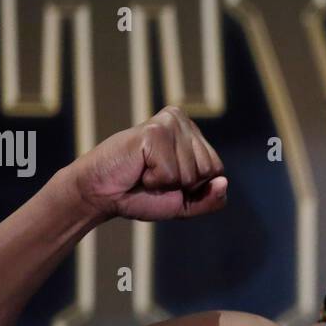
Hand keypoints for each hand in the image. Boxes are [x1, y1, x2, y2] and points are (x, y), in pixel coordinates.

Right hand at [68, 106, 227, 220]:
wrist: (102, 194)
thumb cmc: (140, 195)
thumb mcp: (183, 204)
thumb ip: (209, 199)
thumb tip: (223, 182)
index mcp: (193, 134)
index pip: (216, 169)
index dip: (193, 186)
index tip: (168, 182)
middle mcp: (183, 122)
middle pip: (207, 169)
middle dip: (181, 184)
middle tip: (154, 176)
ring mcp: (169, 124)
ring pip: (191, 172)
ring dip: (166, 182)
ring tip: (145, 171)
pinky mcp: (154, 131)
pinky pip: (171, 172)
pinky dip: (154, 179)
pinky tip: (139, 168)